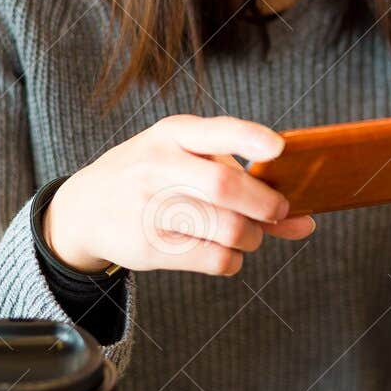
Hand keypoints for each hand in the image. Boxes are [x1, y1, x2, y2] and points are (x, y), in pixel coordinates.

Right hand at [43, 114, 314, 275]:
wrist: (85, 207)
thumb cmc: (154, 177)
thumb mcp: (186, 160)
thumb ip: (242, 180)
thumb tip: (304, 220)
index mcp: (173, 133)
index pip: (216, 131)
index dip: (249, 138)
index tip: (279, 148)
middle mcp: (158, 165)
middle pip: (224, 185)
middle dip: (265, 203)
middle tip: (278, 212)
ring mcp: (150, 206)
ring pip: (224, 227)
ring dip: (251, 237)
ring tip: (249, 236)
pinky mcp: (148, 246)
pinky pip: (211, 258)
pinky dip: (232, 259)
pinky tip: (228, 253)